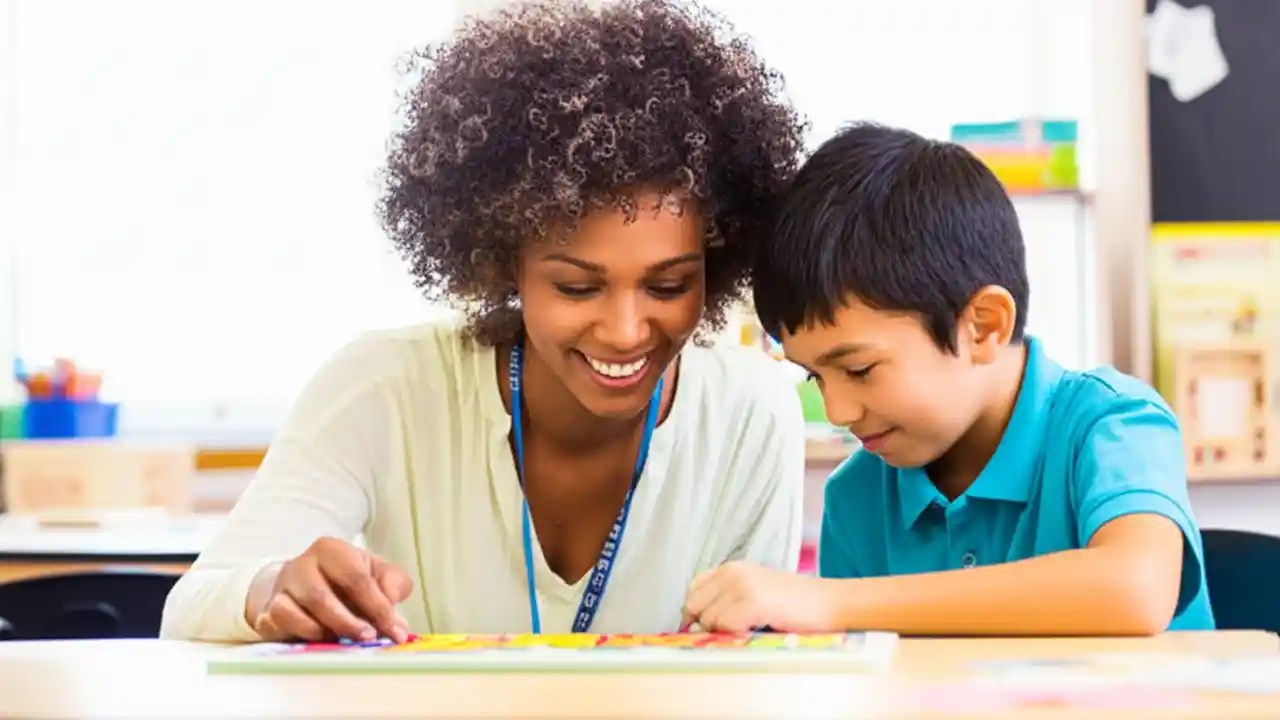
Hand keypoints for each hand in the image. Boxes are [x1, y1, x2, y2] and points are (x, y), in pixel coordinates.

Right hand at [247, 537, 413, 642]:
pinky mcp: (267, 612)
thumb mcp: (379, 574)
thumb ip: (394, 584)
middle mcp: (301, 565)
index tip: (394, 631)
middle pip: (319, 595)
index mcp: (331, 550)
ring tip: (341, 640)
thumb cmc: (350, 580)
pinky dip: (298, 635)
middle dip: (347, 622)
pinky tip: (318, 639)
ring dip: (320, 631)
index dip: (377, 606)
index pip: (355, 577)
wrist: (310, 586)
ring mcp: (281, 588)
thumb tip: (392, 605)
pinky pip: (276, 625)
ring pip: (290, 611)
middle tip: (368, 638)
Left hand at [680, 561, 838, 633]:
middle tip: (737, 629)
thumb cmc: (794, 606)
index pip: (692, 591)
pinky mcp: (753, 601)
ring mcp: (742, 585)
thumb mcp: (753, 594)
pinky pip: (726, 627)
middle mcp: (733, 572)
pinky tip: (758, 629)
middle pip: (694, 606)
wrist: (829, 603)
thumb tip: (692, 624)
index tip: (713, 625)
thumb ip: (724, 601)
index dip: (698, 612)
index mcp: (731, 568)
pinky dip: (738, 634)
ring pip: (709, 620)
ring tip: (752, 627)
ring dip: (726, 631)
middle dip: (709, 624)